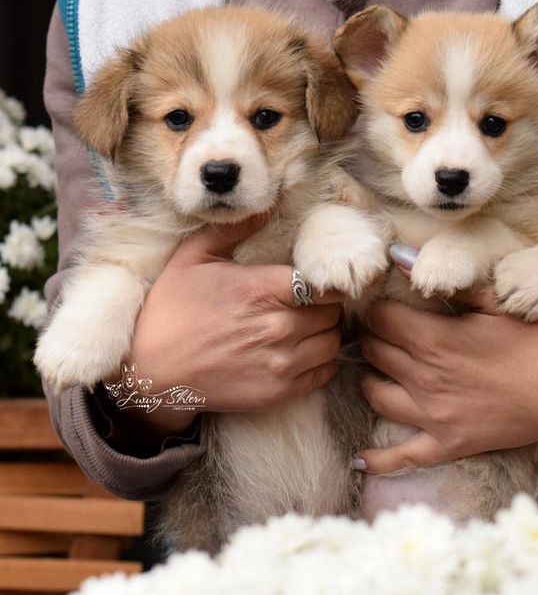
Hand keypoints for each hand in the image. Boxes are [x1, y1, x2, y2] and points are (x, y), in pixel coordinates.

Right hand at [106, 217, 342, 439]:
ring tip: (306, 326)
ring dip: (324, 332)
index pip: (324, 284)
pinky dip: (321, 361)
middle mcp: (277, 327)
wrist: (148, 372)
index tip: (318, 281)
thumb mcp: (194, 256)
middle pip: (332, 312)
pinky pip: (324, 372)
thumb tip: (270, 202)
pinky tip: (302, 351)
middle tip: (308, 303)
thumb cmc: (170, 309)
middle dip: (324, 305)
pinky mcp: (278, 392)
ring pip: (332, 341)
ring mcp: (280, 362)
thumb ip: (236, 228)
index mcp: (262, 290)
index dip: (326, 281)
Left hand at [357, 281, 537, 474]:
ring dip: (372, 378)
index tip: (383, 303)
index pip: (381, 319)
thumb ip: (447, 281)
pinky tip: (360, 458)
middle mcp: (425, 378)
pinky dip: (376, 458)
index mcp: (435, 339)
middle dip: (375, 337)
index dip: (377, 308)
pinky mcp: (448, 444)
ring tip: (381, 367)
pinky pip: (401, 456)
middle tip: (383, 330)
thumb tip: (398, 256)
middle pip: (376, 352)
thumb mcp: (496, 300)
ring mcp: (434, 416)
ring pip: (376, 395)